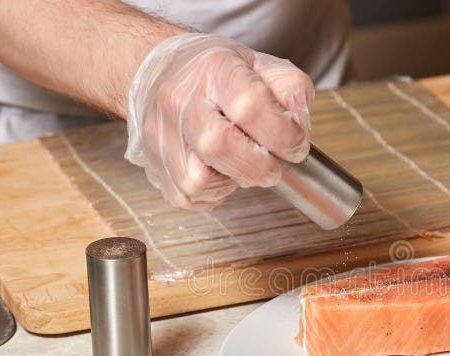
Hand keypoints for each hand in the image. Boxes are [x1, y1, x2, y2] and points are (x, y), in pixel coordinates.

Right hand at [125, 33, 313, 208]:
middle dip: (259, 167)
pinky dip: (212, 193)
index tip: (295, 144)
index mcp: (213, 70)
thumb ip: (290, 88)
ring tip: (239, 163)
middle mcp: (179, 100)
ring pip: (197, 181)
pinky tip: (219, 171)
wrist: (157, 71)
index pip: (250, 106)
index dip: (284, 135)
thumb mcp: (260, 64)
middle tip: (272, 165)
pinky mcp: (152, 164)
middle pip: (218, 145)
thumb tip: (297, 120)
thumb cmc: (215, 74)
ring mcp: (160, 134)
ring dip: (231, 182)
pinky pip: (188, 198)